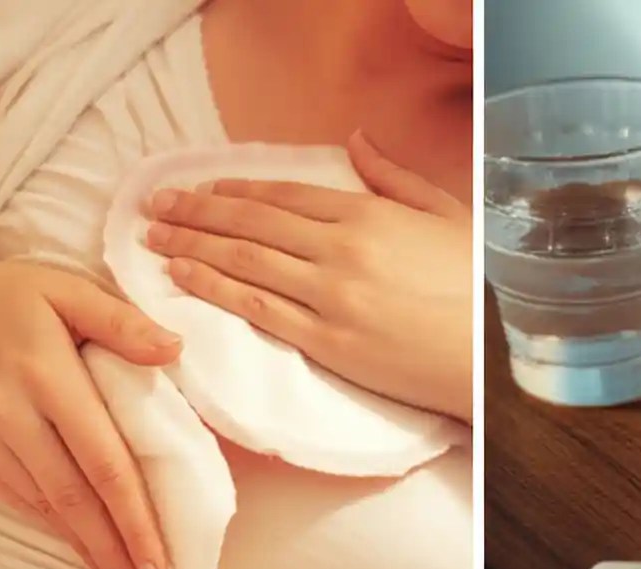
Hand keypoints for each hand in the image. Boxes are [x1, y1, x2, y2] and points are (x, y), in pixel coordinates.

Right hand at [0, 255, 179, 568]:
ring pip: (45, 507)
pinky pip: (18, 500)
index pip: (103, 459)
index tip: (163, 556)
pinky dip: (53, 528)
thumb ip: (120, 322)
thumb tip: (175, 351)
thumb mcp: (63, 289)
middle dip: (115, 549)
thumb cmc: (2, 297)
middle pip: (75, 498)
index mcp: (48, 376)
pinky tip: (82, 549)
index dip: (135, 515)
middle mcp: (13, 416)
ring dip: (87, 549)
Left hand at [145, 131, 472, 421]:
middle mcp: (340, 248)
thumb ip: (395, 178)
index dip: (234, 189)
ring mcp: (329, 295)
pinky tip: (182, 275)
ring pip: (244, 260)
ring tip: (152, 237)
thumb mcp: (446, 217)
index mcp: (368, 215)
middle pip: (252, 222)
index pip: (284, 195)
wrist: (488, 357)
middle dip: (196, 211)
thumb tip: (357, 140)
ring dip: (192, 244)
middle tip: (153, 206)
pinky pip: (256, 308)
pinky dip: (213, 287)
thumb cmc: (476, 288)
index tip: (200, 188)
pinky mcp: (325, 340)